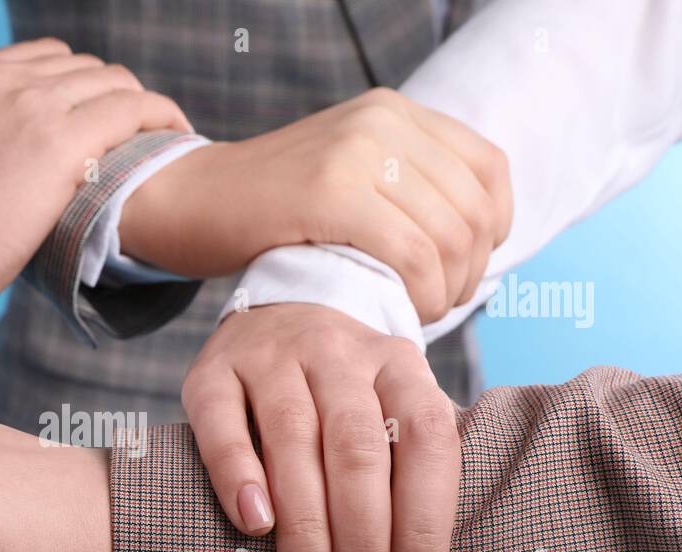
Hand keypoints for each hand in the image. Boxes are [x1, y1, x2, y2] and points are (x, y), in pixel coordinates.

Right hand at [0, 37, 191, 325]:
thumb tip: (22, 164)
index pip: (51, 60)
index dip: (84, 90)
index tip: (102, 121)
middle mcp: (2, 77)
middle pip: (87, 68)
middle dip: (114, 98)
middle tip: (136, 137)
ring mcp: (31, 104)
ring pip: (114, 83)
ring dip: (141, 109)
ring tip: (161, 139)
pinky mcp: (60, 141)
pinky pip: (133, 109)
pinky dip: (161, 117)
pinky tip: (176, 137)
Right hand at [120, 88, 511, 322]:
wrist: (187, 199)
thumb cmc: (265, 208)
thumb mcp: (344, 173)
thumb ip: (402, 184)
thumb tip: (475, 234)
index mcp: (393, 111)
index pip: (488, 168)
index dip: (493, 228)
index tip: (465, 266)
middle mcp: (383, 120)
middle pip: (472, 208)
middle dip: (469, 270)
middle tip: (439, 303)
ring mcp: (357, 151)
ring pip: (449, 235)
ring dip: (447, 288)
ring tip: (418, 309)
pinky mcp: (331, 190)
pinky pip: (412, 252)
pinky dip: (421, 292)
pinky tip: (402, 309)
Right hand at [180, 303, 459, 551]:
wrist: (277, 314)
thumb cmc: (344, 397)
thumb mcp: (391, 413)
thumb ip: (409, 474)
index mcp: (401, 367)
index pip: (427, 445)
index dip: (423, 528)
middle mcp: (340, 355)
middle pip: (359, 452)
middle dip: (362, 547)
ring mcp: (273, 357)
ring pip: (294, 440)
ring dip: (304, 529)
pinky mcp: (213, 372)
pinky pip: (222, 424)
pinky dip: (238, 475)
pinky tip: (253, 526)